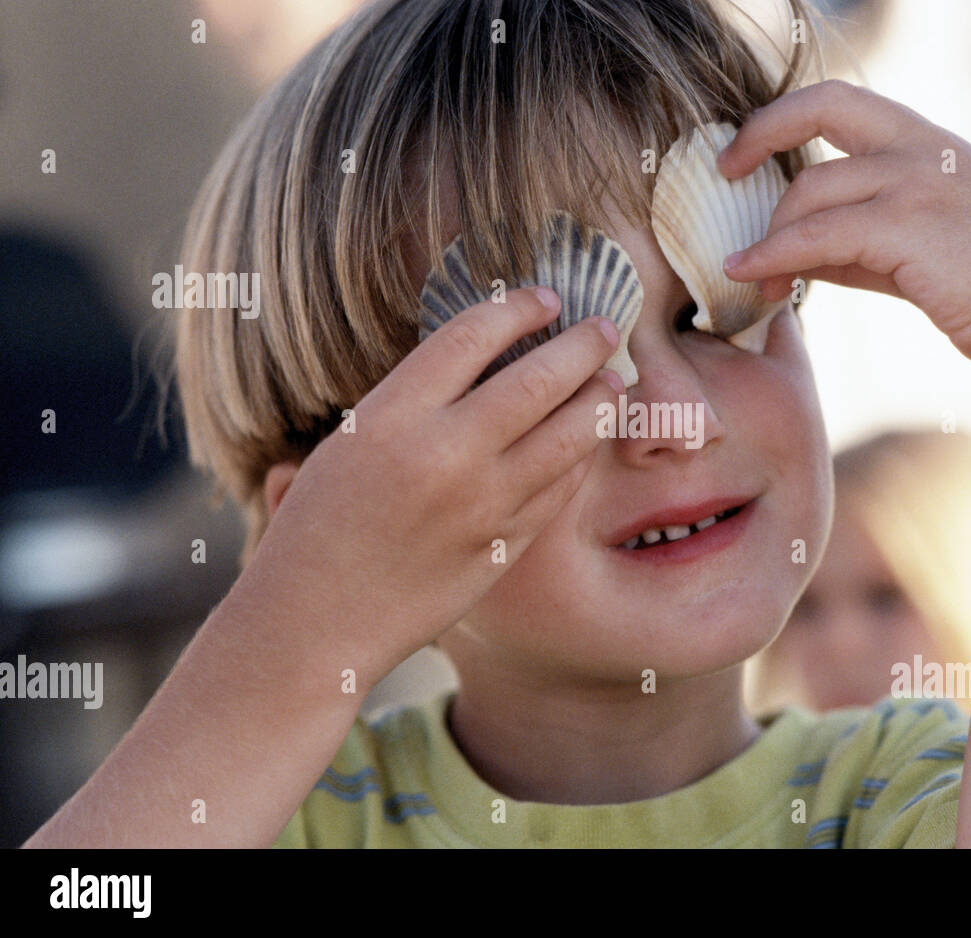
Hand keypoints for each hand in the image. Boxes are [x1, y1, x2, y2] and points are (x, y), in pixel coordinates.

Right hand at [231, 287, 622, 689]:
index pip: (471, 337)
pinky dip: (580, 457)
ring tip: (611, 383)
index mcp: (390, 417)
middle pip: (538, 378)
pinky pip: (560, 488)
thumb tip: (481, 356)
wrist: (313, 622)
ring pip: (568, 435)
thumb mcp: (348, 444)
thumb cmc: (318, 527)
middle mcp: (442, 454)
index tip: (543, 297)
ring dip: (599, 400)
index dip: (516, 308)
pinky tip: (585, 442)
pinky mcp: (504, 546)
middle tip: (605, 327)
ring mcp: (481, 505)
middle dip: (583, 344)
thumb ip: (412, 402)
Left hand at [718, 79, 970, 372]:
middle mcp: (924, 147)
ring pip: (811, 190)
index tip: (748, 150)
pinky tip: (751, 278)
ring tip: (747, 275)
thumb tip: (795, 254)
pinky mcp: (908, 226)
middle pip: (823, 106)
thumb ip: (860, 240)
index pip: (844, 101)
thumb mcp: (919, 249)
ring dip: (768, 235)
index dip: (786, 116)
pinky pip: (816, 235)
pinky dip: (773, 256)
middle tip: (723, 174)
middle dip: (761, 133)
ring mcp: (918, 180)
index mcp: (930, 143)